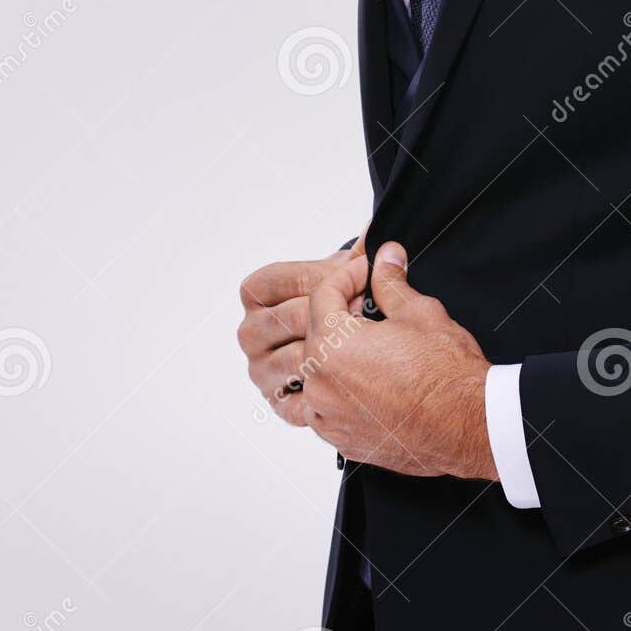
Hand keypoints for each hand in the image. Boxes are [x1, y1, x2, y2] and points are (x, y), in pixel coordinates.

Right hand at [238, 239, 363, 425]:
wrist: (354, 347)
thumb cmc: (349, 301)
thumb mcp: (352, 272)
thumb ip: (360, 254)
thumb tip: (379, 227)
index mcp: (257, 293)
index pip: (273, 281)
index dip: (318, 277)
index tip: (358, 274)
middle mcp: (251, 332)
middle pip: (283, 320)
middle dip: (328, 313)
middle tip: (365, 310)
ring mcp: (261, 369)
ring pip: (290, 360)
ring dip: (330, 351)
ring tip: (366, 341)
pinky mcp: (276, 403)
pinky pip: (294, 400)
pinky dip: (324, 391)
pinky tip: (352, 379)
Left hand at [300, 241, 497, 482]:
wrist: (470, 424)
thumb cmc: (446, 374)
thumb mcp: (418, 312)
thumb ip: (390, 282)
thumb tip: (386, 258)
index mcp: (331, 347)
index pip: (322, 295)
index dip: (348, 276)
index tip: (366, 273)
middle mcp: (320, 384)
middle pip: (315, 334)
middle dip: (341, 315)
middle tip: (372, 306)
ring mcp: (328, 417)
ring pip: (317, 375)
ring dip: (336, 357)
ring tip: (371, 348)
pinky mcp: (343, 440)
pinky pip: (327, 409)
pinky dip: (341, 392)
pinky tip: (370, 383)